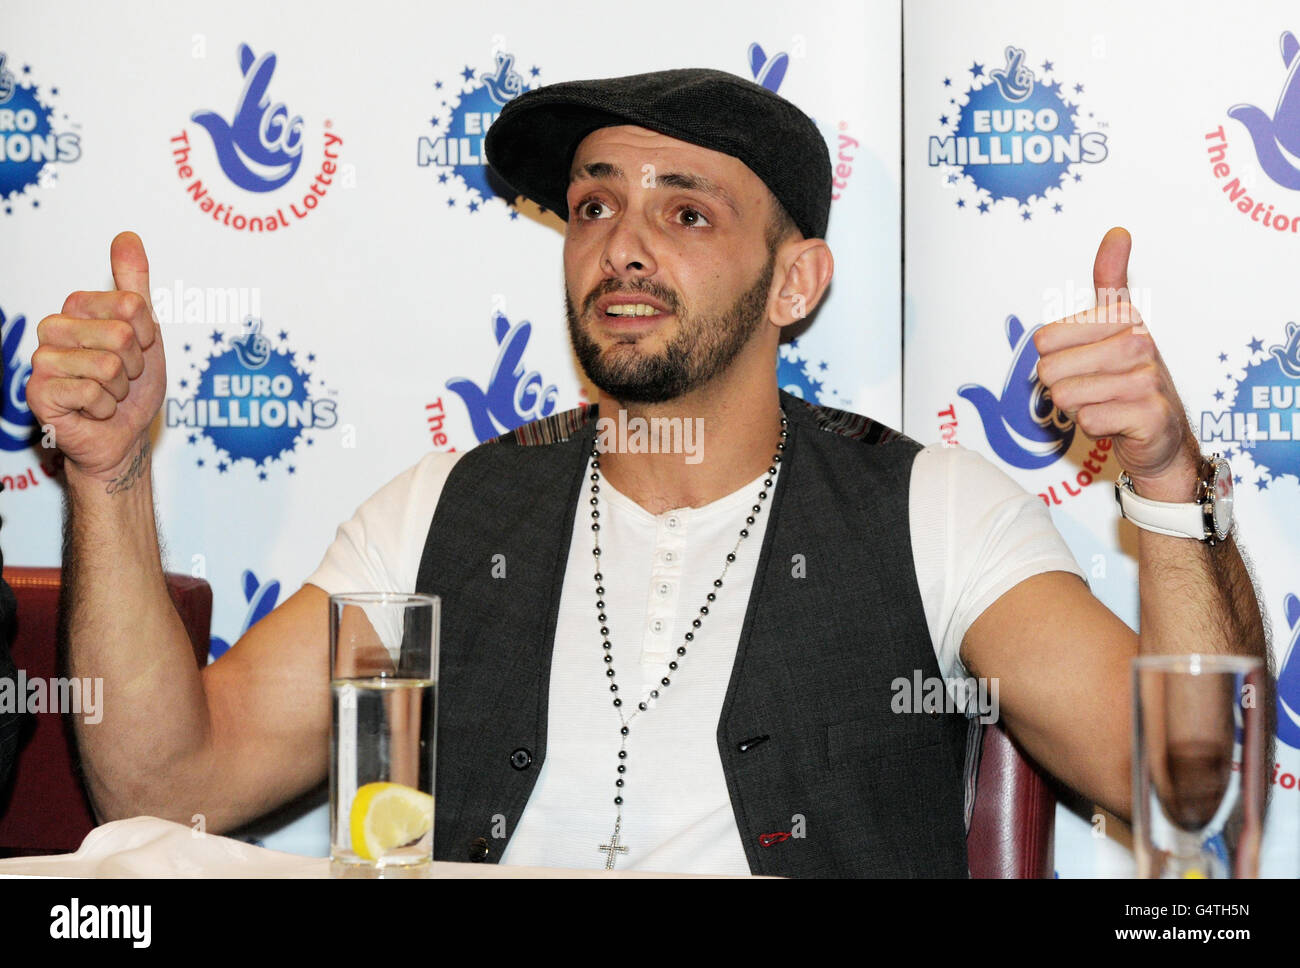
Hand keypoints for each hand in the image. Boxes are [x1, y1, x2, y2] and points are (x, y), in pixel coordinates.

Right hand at [27, 232, 166, 482]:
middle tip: (122, 378)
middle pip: (121, 334)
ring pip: (108, 365)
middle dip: (135, 365)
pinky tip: (94, 411)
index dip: (147, 335)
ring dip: (120, 389)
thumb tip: (126, 236)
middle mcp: (54, 327)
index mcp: (78, 307)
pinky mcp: (39, 392)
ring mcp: (43, 359)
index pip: (131, 306)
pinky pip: (92, 392)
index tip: (138, 350)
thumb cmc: (132, 384)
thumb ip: (134, 284)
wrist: (123, 435)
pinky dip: (106, 407)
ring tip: (108, 393)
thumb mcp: (145, 330)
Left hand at [1033, 227, 1199, 499]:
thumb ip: (1111, 280)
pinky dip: (1094, 428)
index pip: (1044, 340)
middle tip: (1093, 388)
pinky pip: (1088, 421)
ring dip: (1078, 408)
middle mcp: (1139, 343)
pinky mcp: (1150, 415)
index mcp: (1123, 317)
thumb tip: (1118, 231)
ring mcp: (1147, 379)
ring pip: (1065, 397)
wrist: (1162, 433)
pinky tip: (1117, 423)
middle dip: (1062, 387)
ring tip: (1105, 403)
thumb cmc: (1130, 376)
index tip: (1084, 361)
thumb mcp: (1118, 324)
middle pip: (1049, 371)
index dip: (1054, 359)